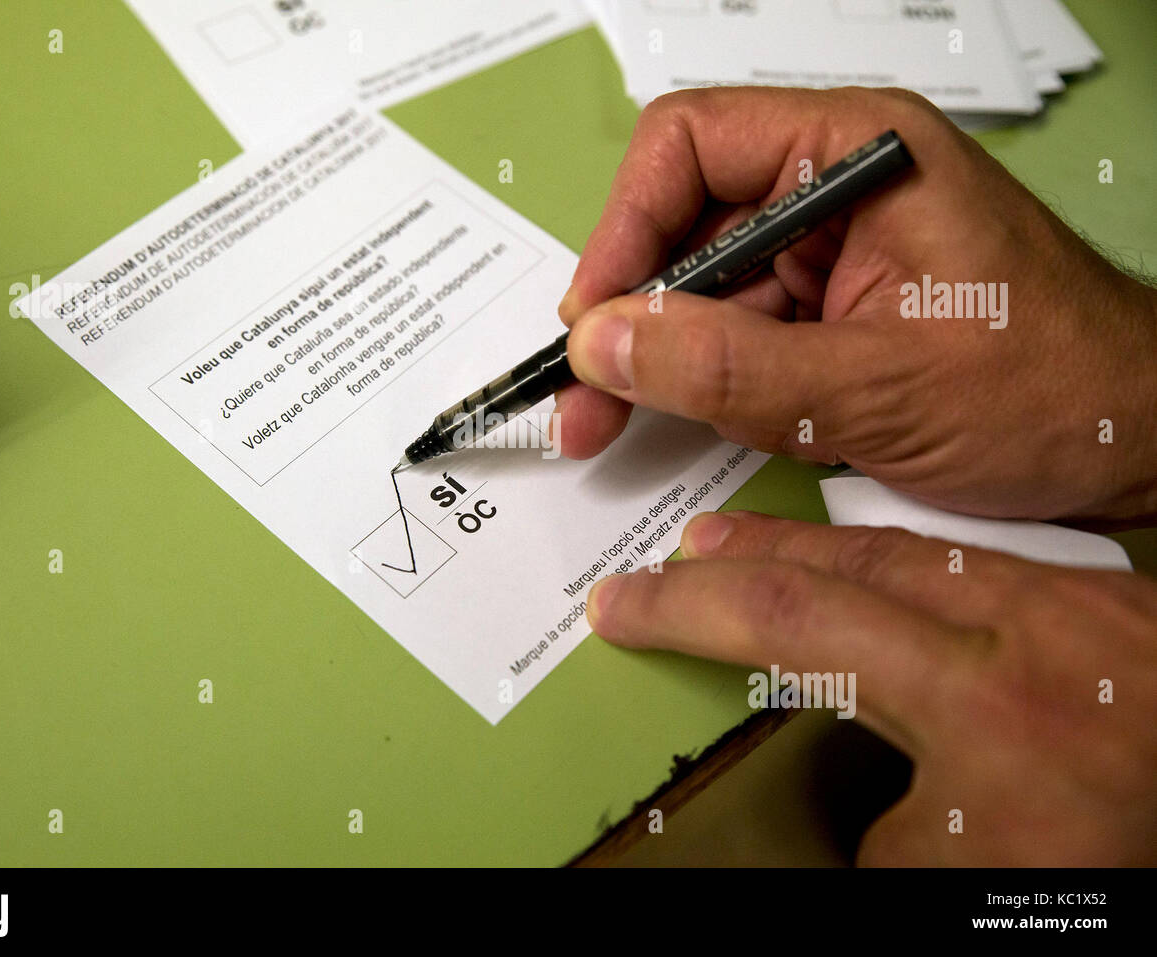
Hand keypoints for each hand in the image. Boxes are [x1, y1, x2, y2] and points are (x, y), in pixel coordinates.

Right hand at [555, 86, 1156, 523]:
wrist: (1138, 451)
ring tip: (610, 421)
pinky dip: (699, 383)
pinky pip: (738, 336)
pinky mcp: (830, 316)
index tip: (593, 316)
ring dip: (654, 358)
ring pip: (703, 290)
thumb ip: (727, 367)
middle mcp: (836, 192)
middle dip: (627, 312)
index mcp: (857, 155)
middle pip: (684, 223)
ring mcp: (832, 257)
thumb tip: (605, 343)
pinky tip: (674, 421)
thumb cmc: (1060, 390)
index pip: (693, 146)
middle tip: (585, 391)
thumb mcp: (876, 384)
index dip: (625, 228)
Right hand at [586, 510, 1156, 864]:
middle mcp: (1027, 632)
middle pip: (847, 562)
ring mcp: (1073, 608)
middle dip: (746, 555)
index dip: (692, 609)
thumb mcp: (980, 877)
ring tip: (753, 544)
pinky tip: (886, 566)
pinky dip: (905, 556)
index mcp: (983, 702)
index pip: (794, 621)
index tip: (626, 608)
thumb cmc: (1138, 841)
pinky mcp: (1107, 606)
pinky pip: (976, 561)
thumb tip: (836, 817)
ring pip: (912, 548)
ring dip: (820, 542)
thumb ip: (884, 838)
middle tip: (681, 556)